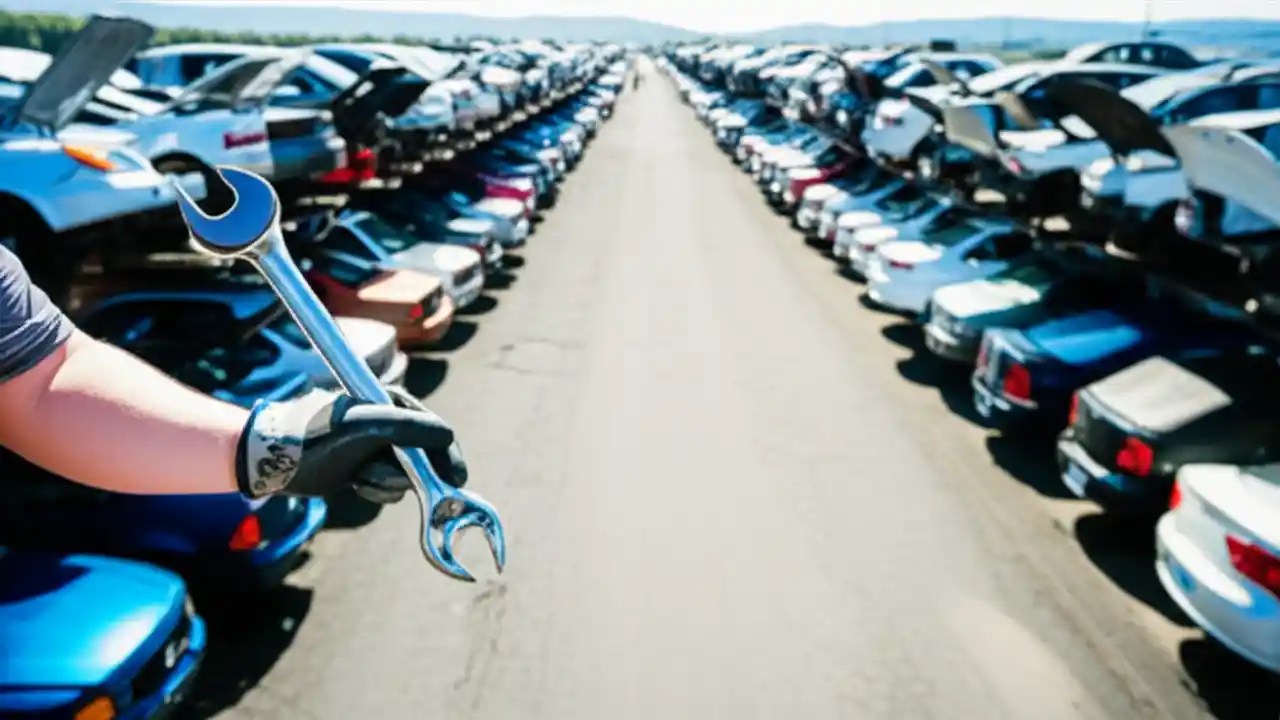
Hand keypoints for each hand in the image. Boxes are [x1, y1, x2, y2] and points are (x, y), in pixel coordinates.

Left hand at [235, 387, 467, 502]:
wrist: (274, 458)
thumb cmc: (317, 433)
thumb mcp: (367, 425)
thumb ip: (410, 428)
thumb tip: (448, 436)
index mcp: (392, 403)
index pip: (434, 429)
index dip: (448, 454)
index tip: (457, 478)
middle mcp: (389, 424)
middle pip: (424, 457)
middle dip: (410, 474)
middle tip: (414, 488)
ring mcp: (378, 448)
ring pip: (406, 477)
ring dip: (385, 483)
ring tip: (359, 476)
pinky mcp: (366, 469)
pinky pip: (388, 488)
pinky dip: (376, 490)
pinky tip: (354, 483)